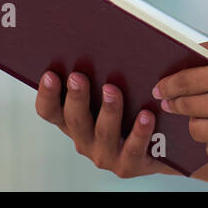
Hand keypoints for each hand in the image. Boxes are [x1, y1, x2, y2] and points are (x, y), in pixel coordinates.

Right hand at [34, 70, 180, 177]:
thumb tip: (99, 42)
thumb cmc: (131, 111)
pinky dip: (139, 131)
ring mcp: (105, 154)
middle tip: (78, 77)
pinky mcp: (129, 165)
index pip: (50, 111)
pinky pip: (132, 149)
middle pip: (74, 120)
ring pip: (103, 133)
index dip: (47, 94)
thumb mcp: (112, 92)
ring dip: (108, 110)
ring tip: (112, 90)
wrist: (160, 147)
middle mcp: (85, 139)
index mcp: (74, 120)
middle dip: (76, 97)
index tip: (50, 74)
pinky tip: (146, 115)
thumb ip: (100, 75)